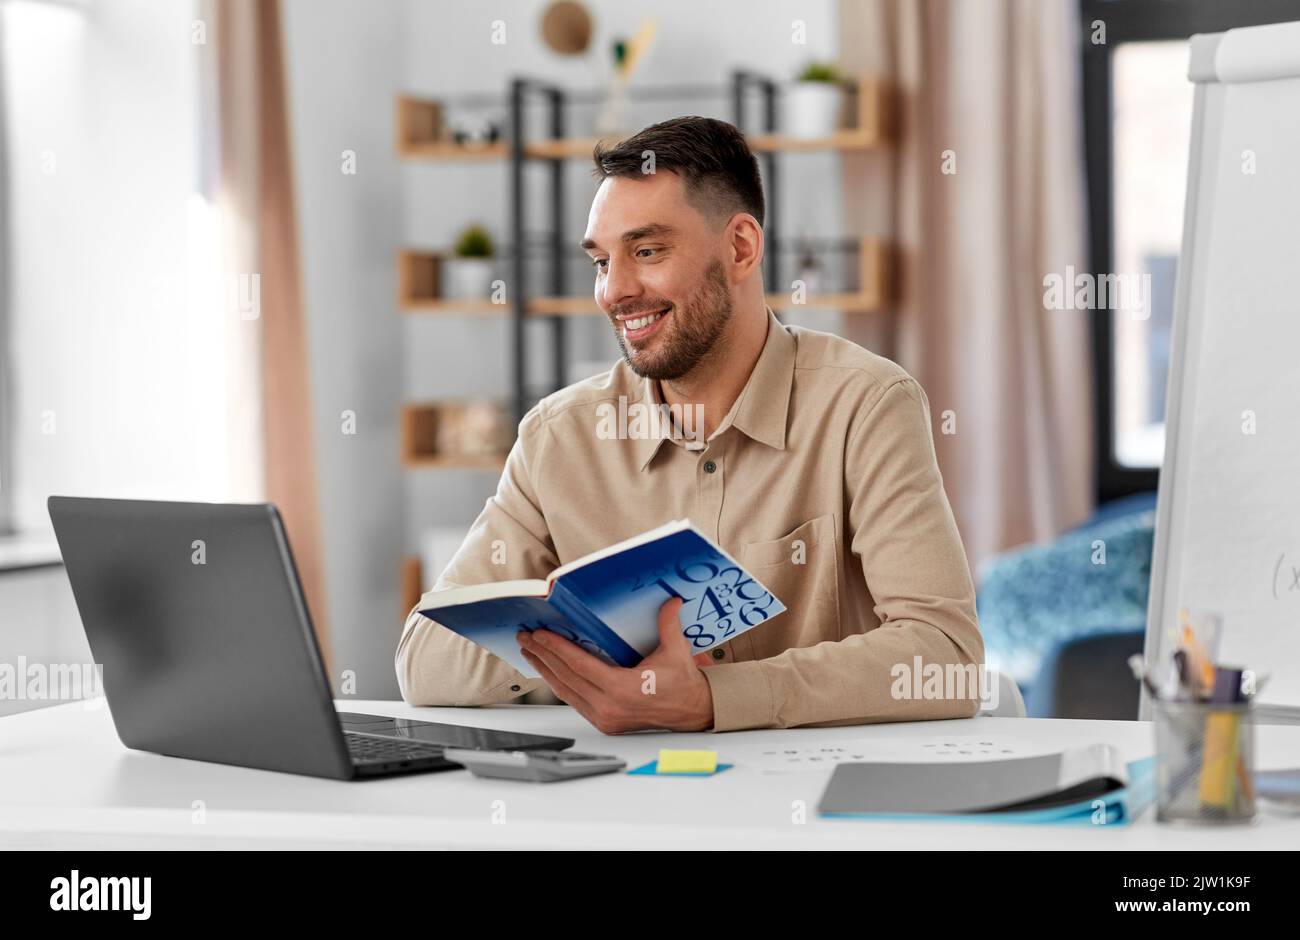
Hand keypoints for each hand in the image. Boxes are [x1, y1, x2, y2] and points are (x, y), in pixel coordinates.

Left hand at [516, 597, 716, 732]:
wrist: (693, 712)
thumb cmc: (683, 683)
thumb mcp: (676, 651)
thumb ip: (668, 624)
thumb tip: (671, 600)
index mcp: (623, 690)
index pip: (580, 666)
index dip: (557, 648)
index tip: (540, 634)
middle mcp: (609, 707)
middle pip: (566, 678)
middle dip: (543, 655)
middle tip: (526, 637)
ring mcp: (605, 718)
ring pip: (565, 691)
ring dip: (546, 670)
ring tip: (530, 652)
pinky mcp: (604, 722)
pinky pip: (574, 701)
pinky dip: (560, 684)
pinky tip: (550, 671)